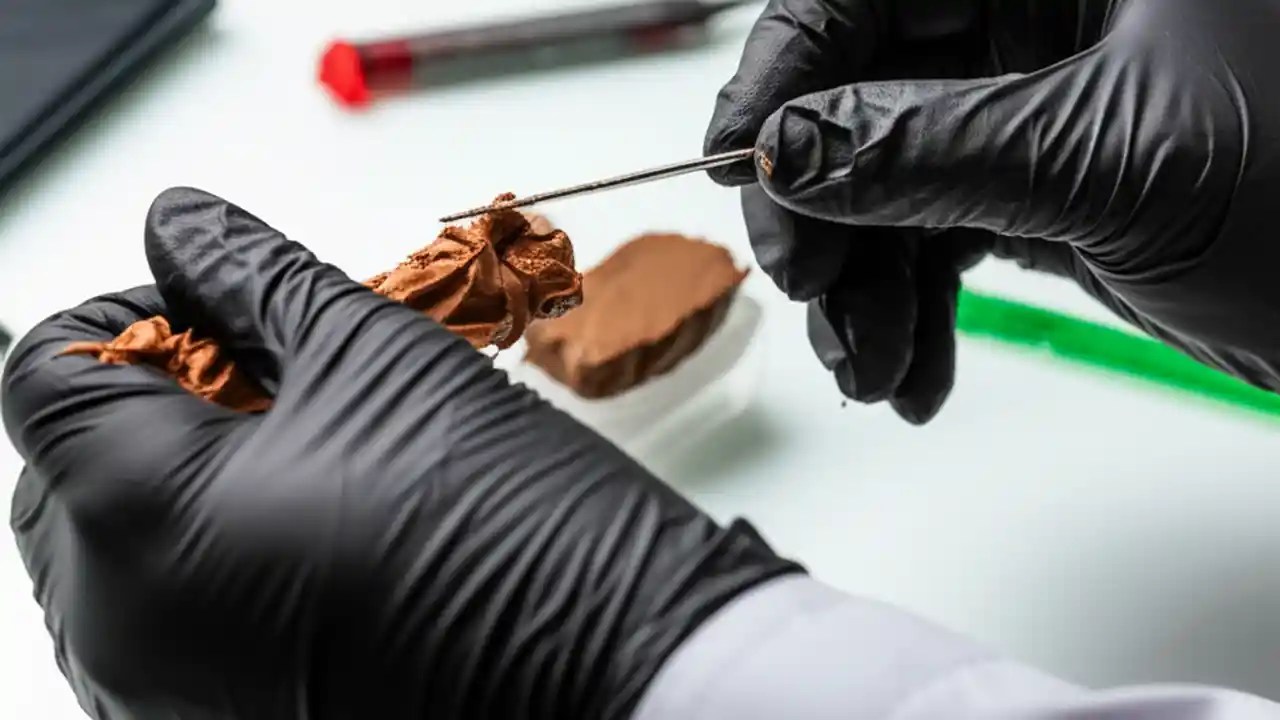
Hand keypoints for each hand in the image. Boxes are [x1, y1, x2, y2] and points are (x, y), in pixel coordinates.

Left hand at [4, 188, 798, 718]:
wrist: (613, 667)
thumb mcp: (375, 359)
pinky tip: (306, 522)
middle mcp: (124, 629)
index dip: (119, 313)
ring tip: (298, 445)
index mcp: (140, 521)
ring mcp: (166, 695)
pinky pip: (164, 622)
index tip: (201, 302)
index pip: (44, 377)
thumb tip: (183, 226)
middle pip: (66, 471)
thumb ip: (252, 277)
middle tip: (260, 370)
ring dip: (173, 480)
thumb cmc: (513, 528)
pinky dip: (202, 557)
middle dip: (145, 401)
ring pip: (111, 555)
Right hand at [707, 0, 1279, 421]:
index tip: (741, 158)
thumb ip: (928, 148)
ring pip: (893, 178)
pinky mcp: (1049, 180)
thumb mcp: (1108, 162)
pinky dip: (916, 310)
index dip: (786, 70)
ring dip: (866, 286)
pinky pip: (940, 235)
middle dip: (826, 208)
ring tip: (871, 370)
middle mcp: (1042, 11)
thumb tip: (791, 150)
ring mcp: (1040, 99)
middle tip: (814, 292)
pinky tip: (912, 374)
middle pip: (864, 88)